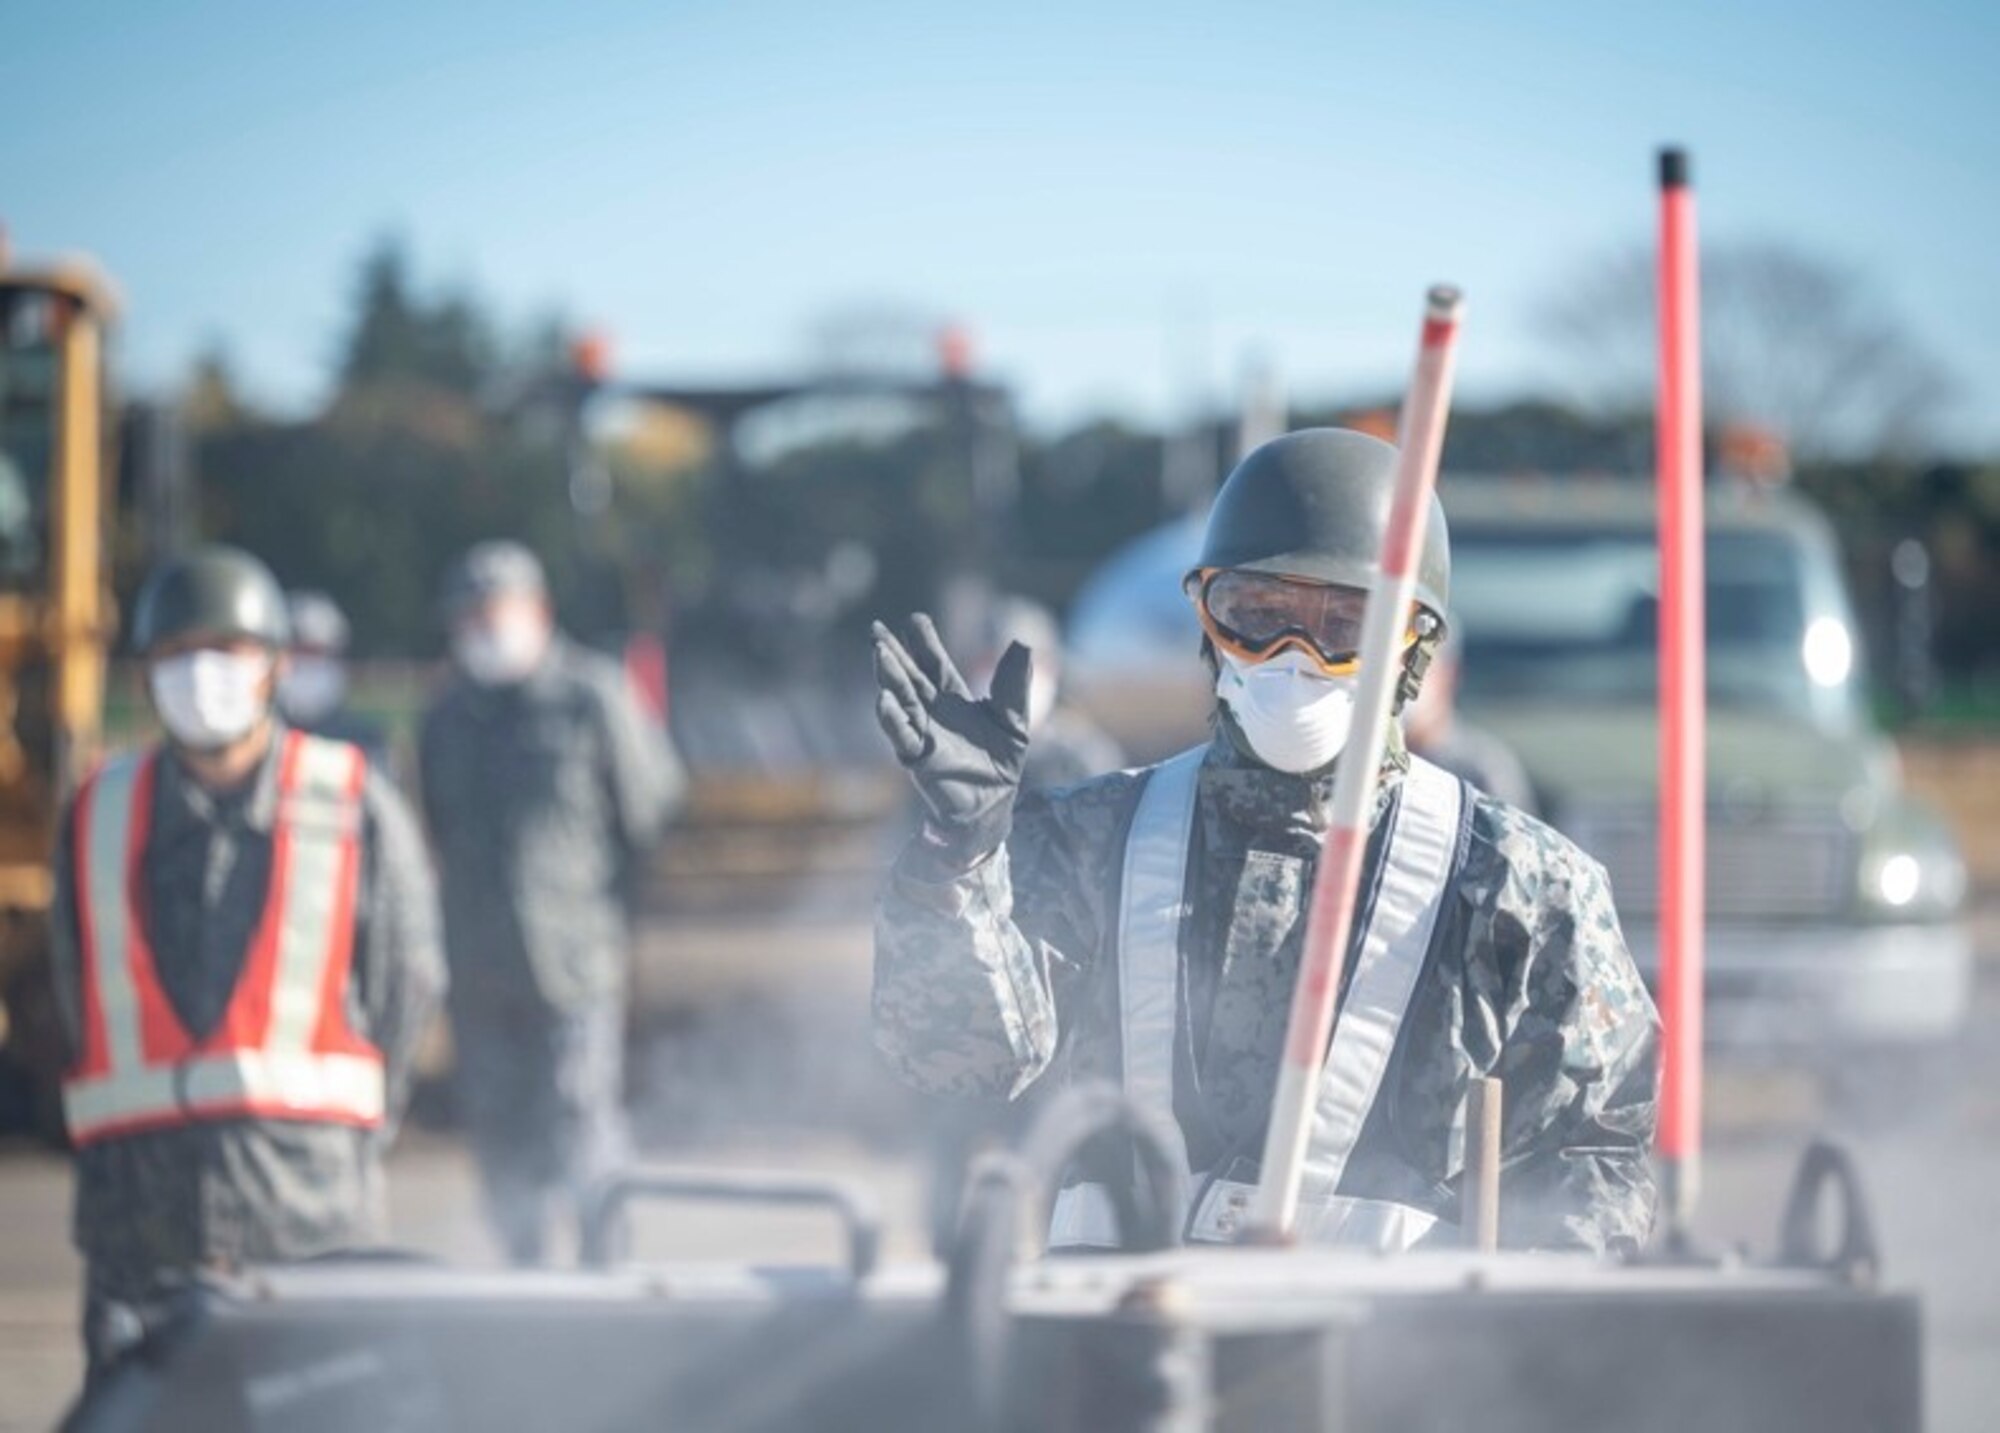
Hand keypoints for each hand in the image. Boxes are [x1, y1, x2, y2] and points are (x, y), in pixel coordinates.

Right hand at [872, 613, 1031, 861]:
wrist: (992, 806)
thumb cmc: (1001, 764)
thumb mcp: (1014, 719)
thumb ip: (1015, 684)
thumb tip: (1023, 642)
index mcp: (952, 699)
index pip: (934, 665)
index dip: (924, 644)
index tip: (913, 620)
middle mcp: (931, 712)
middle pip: (909, 677)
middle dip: (893, 653)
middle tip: (876, 628)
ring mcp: (921, 733)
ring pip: (900, 700)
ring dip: (889, 677)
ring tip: (879, 653)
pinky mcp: (917, 757)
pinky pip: (901, 736)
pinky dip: (891, 718)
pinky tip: (883, 698)